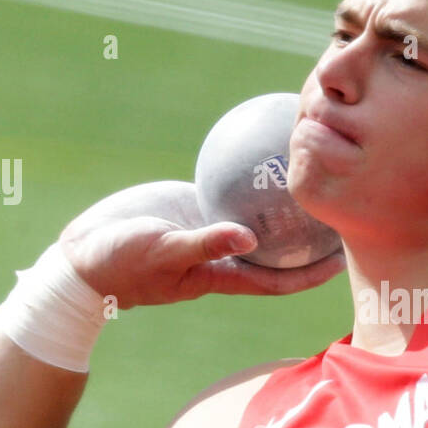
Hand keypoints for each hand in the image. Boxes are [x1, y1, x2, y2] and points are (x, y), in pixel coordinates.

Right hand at [58, 181, 345, 308]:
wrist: (84, 252)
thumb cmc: (121, 262)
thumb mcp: (163, 252)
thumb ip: (204, 245)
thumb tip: (248, 238)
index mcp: (224, 274)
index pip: (279, 279)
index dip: (312, 273)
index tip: (343, 259)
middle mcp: (225, 253)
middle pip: (280, 249)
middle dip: (311, 239)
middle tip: (344, 212)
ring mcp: (211, 228)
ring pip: (258, 216)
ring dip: (283, 204)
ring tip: (316, 176)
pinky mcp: (193, 204)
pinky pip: (229, 189)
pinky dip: (247, 177)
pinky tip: (265, 148)